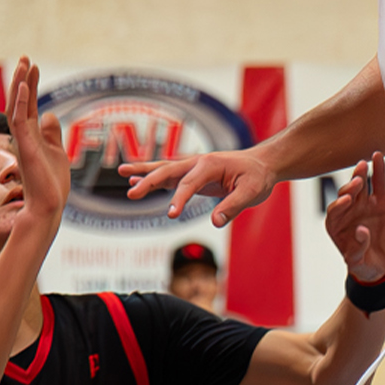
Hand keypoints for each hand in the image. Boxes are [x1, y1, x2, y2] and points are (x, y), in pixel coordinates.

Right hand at [4, 57, 67, 235]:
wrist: (49, 206)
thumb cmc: (52, 184)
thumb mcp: (57, 152)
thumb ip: (52, 134)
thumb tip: (50, 115)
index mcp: (31, 136)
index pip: (28, 104)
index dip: (30, 84)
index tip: (33, 65)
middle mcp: (24, 135)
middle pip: (20, 101)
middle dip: (22, 79)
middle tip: (25, 57)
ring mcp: (23, 141)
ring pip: (16, 107)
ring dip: (20, 85)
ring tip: (23, 63)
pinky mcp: (25, 148)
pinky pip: (19, 121)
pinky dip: (21, 103)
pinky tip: (25, 86)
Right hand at [120, 150, 277, 228]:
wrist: (263, 164)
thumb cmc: (258, 176)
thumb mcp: (252, 192)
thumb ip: (233, 206)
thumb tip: (215, 222)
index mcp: (211, 164)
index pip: (189, 184)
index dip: (179, 200)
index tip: (171, 216)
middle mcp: (198, 162)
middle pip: (169, 171)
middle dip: (149, 181)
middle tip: (131, 193)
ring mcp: (193, 167)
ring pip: (164, 169)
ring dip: (144, 172)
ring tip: (121, 172)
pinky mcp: (192, 175)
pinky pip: (168, 176)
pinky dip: (151, 177)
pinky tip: (135, 181)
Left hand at [325, 152, 384, 283]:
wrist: (383, 263)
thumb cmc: (365, 264)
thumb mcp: (358, 263)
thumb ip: (358, 249)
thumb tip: (361, 232)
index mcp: (336, 226)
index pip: (334, 212)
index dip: (339, 205)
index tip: (347, 200)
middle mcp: (348, 211)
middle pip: (346, 195)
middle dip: (350, 187)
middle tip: (357, 182)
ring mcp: (364, 204)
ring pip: (360, 185)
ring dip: (360, 174)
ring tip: (363, 165)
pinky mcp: (380, 201)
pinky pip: (378, 183)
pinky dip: (378, 170)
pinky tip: (377, 157)